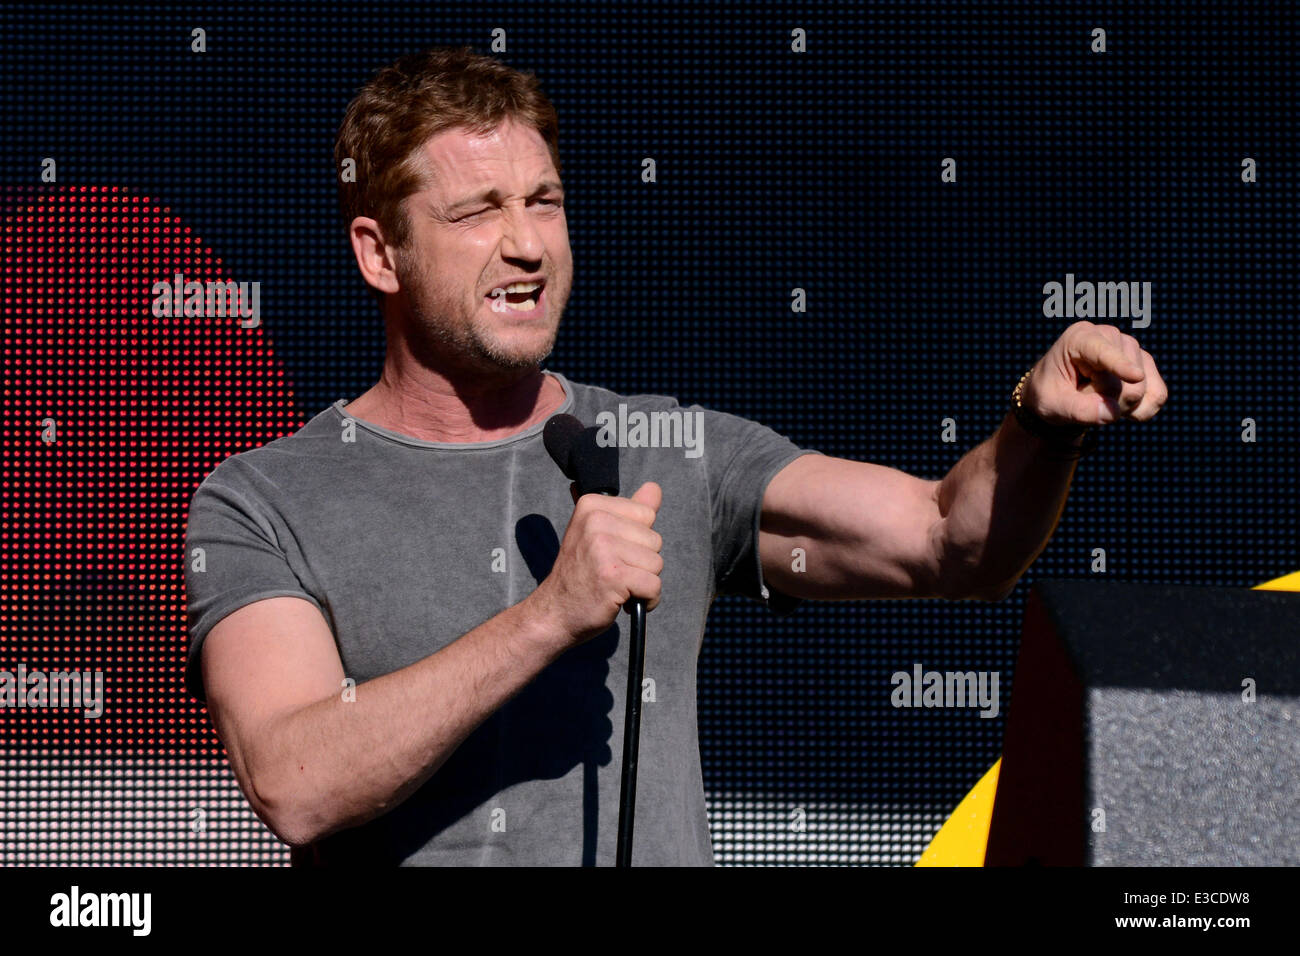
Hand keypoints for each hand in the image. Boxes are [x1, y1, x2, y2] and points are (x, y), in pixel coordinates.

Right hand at [529, 481, 663, 645]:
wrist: (556, 612)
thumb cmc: (582, 574)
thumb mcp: (600, 534)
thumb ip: (630, 510)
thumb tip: (654, 488)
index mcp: (592, 505)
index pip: (646, 514)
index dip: (638, 539)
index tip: (615, 552)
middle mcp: (595, 522)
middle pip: (655, 539)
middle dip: (642, 562)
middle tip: (613, 572)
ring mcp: (603, 548)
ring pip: (656, 563)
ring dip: (643, 582)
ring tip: (617, 586)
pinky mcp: (613, 576)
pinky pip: (653, 586)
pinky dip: (647, 600)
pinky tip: (625, 601)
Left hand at [1023, 321, 1168, 425]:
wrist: (1058, 394)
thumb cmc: (1050, 394)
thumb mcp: (1052, 405)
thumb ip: (1078, 410)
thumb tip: (1112, 413)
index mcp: (1079, 338)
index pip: (1102, 352)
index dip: (1120, 365)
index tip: (1135, 377)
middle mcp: (1109, 337)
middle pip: (1126, 382)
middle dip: (1108, 401)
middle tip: (1083, 397)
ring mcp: (1131, 349)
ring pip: (1142, 390)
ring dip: (1120, 407)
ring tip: (1097, 398)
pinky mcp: (1146, 364)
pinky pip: (1157, 396)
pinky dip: (1141, 410)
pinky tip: (1119, 406)